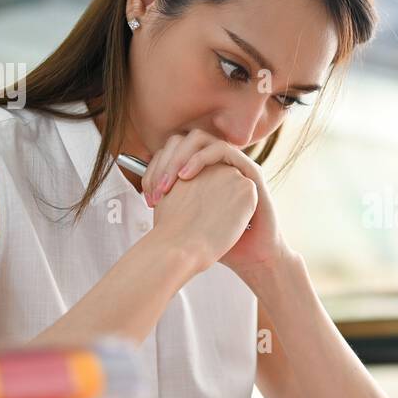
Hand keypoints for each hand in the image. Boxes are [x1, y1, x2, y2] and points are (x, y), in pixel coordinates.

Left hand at [142, 128, 289, 279]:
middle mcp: (218, 164)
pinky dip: (201, 157)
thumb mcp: (186, 219)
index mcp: (203, 171)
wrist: (249, 258)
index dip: (156, 168)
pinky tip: (186, 176)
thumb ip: (171, 201)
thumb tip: (147, 192)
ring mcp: (234, 165)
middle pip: (183, 140)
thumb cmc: (218, 242)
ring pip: (200, 139)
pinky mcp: (250, 170)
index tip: (148, 195)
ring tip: (172, 180)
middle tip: (158, 188)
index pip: (172, 152)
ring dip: (181, 157)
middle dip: (166, 161)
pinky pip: (222, 148)